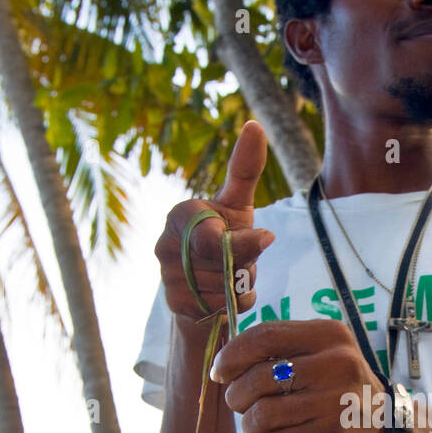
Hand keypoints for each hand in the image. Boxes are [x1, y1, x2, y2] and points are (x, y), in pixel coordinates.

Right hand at [154, 121, 274, 322]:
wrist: (203, 285)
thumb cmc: (224, 236)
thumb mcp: (237, 204)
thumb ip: (245, 169)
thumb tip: (255, 125)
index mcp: (181, 215)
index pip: (212, 236)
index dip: (244, 241)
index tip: (267, 237)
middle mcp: (164, 245)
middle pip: (225, 262)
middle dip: (247, 263)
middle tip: (245, 259)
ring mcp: (167, 277)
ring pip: (226, 287)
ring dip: (242, 284)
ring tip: (231, 276)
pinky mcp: (175, 305)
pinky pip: (222, 307)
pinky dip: (235, 304)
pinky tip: (225, 295)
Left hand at [210, 319, 386, 432]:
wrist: (382, 427)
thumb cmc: (337, 387)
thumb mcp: (321, 354)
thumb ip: (279, 351)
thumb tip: (223, 366)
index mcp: (328, 335)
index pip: (264, 336)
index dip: (232, 355)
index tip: (220, 373)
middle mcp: (335, 363)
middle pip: (257, 378)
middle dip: (238, 397)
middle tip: (243, 406)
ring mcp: (334, 400)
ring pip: (261, 414)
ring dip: (249, 427)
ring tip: (259, 428)